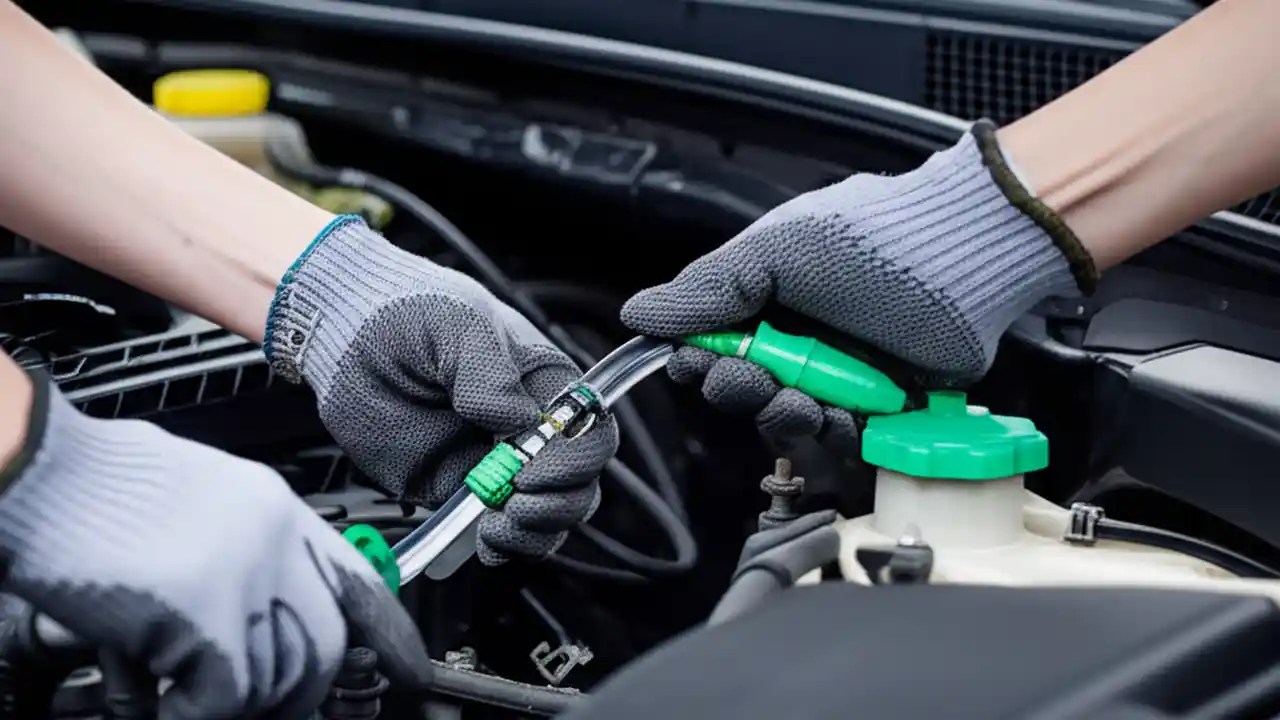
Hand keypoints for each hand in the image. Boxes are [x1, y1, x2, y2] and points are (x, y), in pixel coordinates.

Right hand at [0, 372, 429, 718]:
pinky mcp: (206, 616)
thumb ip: (245, 556)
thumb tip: (257, 626)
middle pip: (326, 647)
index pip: (362, 581)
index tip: (413, 672)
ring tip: (168, 686)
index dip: (392, 634)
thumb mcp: (198, 505)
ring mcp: (247, 577)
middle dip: (293, 693)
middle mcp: (278, 542)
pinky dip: (184, 711)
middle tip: (240, 701)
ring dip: (224, 702)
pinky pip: (222, 699)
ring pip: (275, 681)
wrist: (42, 468)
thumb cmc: (98, 487)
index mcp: (279, 512)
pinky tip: (148, 694)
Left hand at [266, 216, 617, 565]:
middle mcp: (531, 427)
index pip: (590, 428)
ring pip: (550, 515)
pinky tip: (483, 539)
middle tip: (514, 503)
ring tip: (495, 526)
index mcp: (545, 382)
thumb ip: (486, 370)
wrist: (344, 333)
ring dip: (534, 532)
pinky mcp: (460, 491)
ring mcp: (498, 463)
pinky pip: (500, 530)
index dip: (575, 458)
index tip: (531, 468)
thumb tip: (518, 419)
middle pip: (581, 482)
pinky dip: (503, 546)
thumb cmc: (407, 311)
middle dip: (557, 504)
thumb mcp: (452, 324)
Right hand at [621, 121, 1094, 447]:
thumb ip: (707, 289)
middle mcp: (798, 332)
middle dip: (743, 391)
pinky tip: (841, 414)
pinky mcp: (879, 401)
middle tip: (757, 380)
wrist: (967, 258)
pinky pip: (840, 433)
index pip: (709, 340)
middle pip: (744, 385)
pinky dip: (833, 431)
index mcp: (766, 292)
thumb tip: (637, 313)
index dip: (697, 360)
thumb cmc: (873, 240)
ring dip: (786, 414)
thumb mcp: (774, 253)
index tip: (697, 364)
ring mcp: (839, 368)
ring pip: (787, 415)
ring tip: (805, 400)